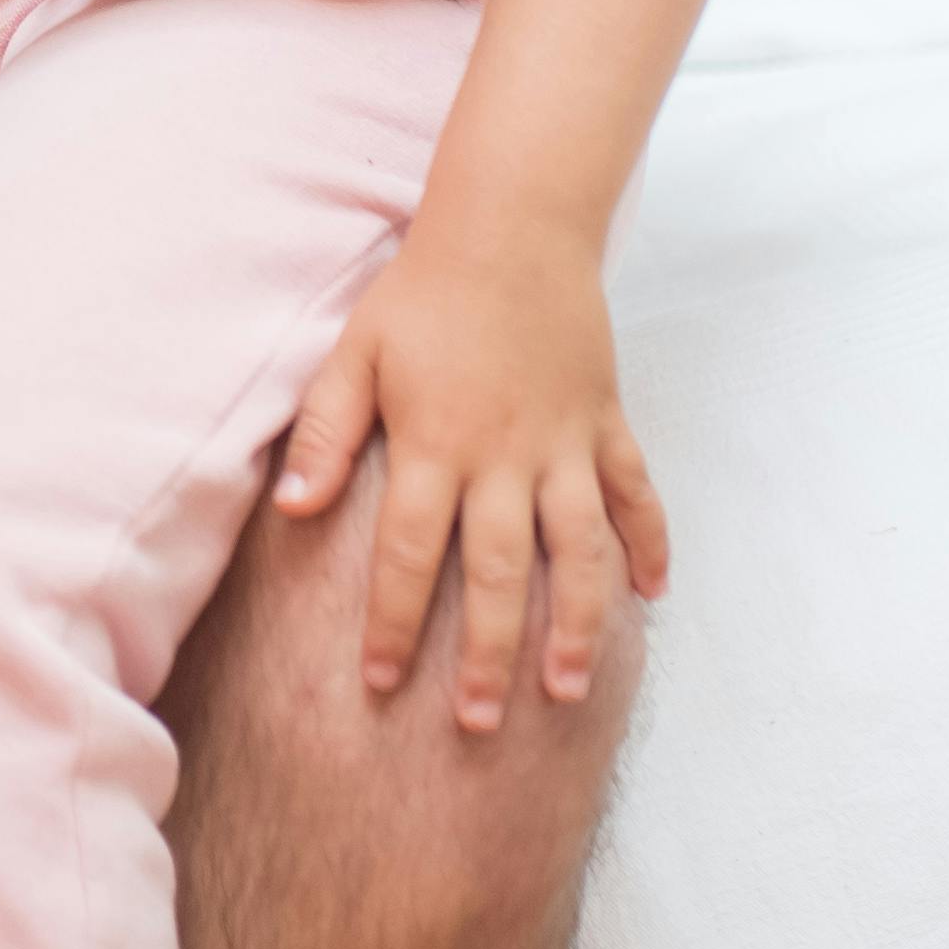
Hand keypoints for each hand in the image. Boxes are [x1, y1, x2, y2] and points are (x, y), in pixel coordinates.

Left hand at [270, 213, 668, 718]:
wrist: (512, 225)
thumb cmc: (422, 293)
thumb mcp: (356, 353)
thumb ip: (325, 432)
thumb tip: (295, 509)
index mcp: (435, 444)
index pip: (409, 554)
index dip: (395, 624)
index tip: (383, 685)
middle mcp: (504, 456)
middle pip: (499, 573)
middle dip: (489, 654)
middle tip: (480, 723)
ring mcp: (565, 444)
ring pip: (578, 551)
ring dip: (577, 624)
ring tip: (568, 689)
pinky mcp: (606, 423)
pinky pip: (635, 494)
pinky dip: (650, 544)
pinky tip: (653, 596)